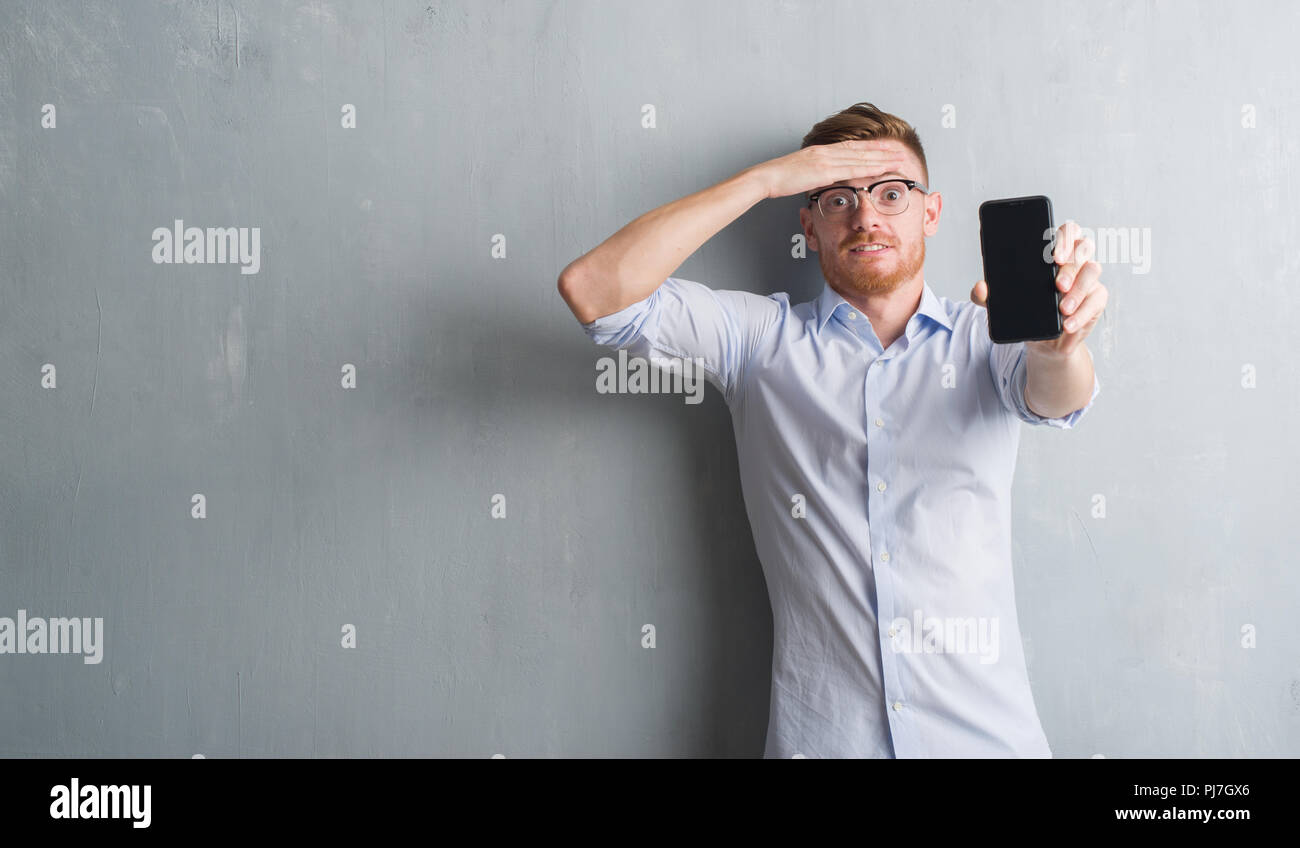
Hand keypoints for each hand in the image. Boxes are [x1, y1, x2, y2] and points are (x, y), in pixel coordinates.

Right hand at [745, 139, 905, 200]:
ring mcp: (826, 159)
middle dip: (882, 150)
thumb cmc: (777, 179)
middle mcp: (826, 152)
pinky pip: (852, 168)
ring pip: (861, 157)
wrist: (766, 177)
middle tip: (900, 150)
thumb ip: (812, 174)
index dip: (869, 146)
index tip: (884, 147)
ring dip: (882, 157)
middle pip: (860, 149)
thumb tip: (819, 180)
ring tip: (899, 158)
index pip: (850, 147)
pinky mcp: (825, 170)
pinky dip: (869, 167)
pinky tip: (882, 168)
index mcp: (820, 151)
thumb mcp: (799, 173)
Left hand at [970, 219, 1107, 357]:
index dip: (1064, 237)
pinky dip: (1082, 314)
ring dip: (1078, 290)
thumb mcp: (1003, 303)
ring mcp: (1087, 278)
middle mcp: (1074, 260)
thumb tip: (980, 287)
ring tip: (1062, 308)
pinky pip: (1095, 300)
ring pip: (1092, 270)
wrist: (1042, 340)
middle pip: (1083, 246)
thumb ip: (988, 295)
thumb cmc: (1026, 310)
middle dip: (1071, 264)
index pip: (1066, 231)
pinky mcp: (1096, 298)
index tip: (1053, 255)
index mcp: (1053, 252)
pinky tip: (1067, 324)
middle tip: (1057, 285)